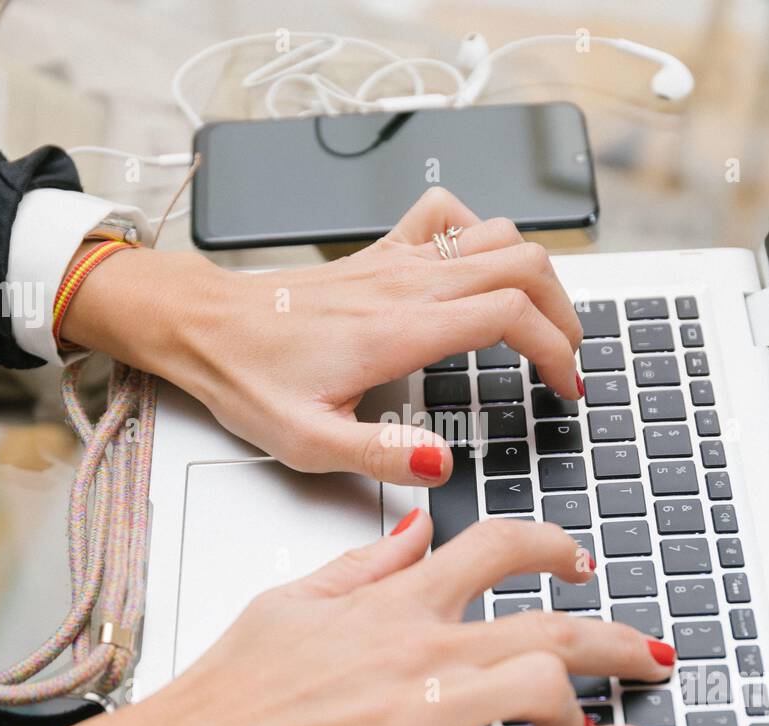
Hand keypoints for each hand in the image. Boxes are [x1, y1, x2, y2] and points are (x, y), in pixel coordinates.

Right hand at [40, 516, 675, 725]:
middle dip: (613, 631)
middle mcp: (416, 648)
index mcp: (389, 603)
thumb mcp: (293, 600)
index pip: (494, 546)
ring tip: (613, 709)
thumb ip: (364, 563)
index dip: (552, 547)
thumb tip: (414, 531)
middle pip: (548, 620)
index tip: (576, 561)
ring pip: (544, 680)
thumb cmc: (227, 689)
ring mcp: (421, 713)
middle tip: (644, 644)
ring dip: (595, 693)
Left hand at [61, 187, 582, 486]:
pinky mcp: (381, 254)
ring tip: (540, 323)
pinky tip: (478, 270)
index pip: (509, 315)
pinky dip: (482, 234)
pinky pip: (448, 217)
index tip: (564, 387)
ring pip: (498, 234)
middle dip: (564, 312)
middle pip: (522, 264)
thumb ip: (379, 457)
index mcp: (397, 330)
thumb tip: (440, 467)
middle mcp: (405, 284)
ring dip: (535, 274)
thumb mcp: (306, 441)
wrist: (201, 325)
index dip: (555, 349)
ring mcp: (396, 261)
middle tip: (567, 360)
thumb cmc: (247, 378)